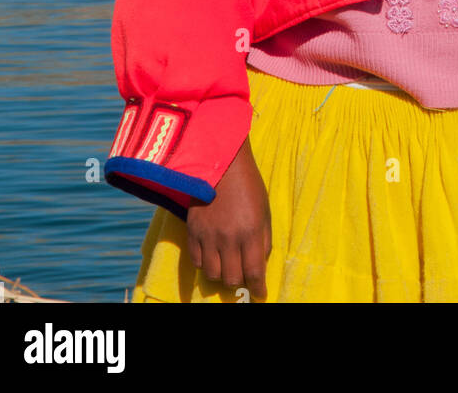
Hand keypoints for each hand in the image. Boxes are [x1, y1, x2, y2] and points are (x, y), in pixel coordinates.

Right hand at [186, 138, 271, 298]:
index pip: (254, 272)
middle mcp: (229, 238)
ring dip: (221, 274)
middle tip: (243, 274)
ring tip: (227, 265)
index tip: (260, 293)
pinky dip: (205, 263)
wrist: (219, 163)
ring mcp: (208, 236)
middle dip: (240, 280)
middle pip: (232, 279)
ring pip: (213, 275)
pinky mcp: (193, 231)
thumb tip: (261, 263)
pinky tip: (212, 254)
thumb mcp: (264, 210)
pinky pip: (196, 261)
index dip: (258, 287)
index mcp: (251, 231)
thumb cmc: (248, 185)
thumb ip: (264, 239)